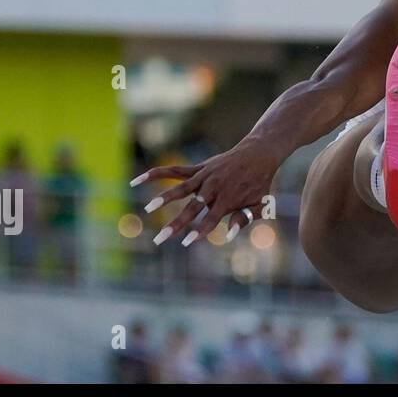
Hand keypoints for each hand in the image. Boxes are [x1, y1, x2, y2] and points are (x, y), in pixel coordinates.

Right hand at [130, 141, 282, 246]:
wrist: (259, 154)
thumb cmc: (260, 184)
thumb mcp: (260, 204)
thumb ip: (244, 219)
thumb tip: (229, 236)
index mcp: (227, 199)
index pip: (210, 219)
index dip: (200, 231)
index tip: (186, 243)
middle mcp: (213, 188)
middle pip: (191, 208)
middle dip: (176, 224)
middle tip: (160, 239)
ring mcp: (204, 176)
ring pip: (180, 188)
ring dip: (164, 198)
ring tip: (148, 209)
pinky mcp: (198, 168)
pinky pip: (174, 171)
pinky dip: (156, 174)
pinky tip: (138, 181)